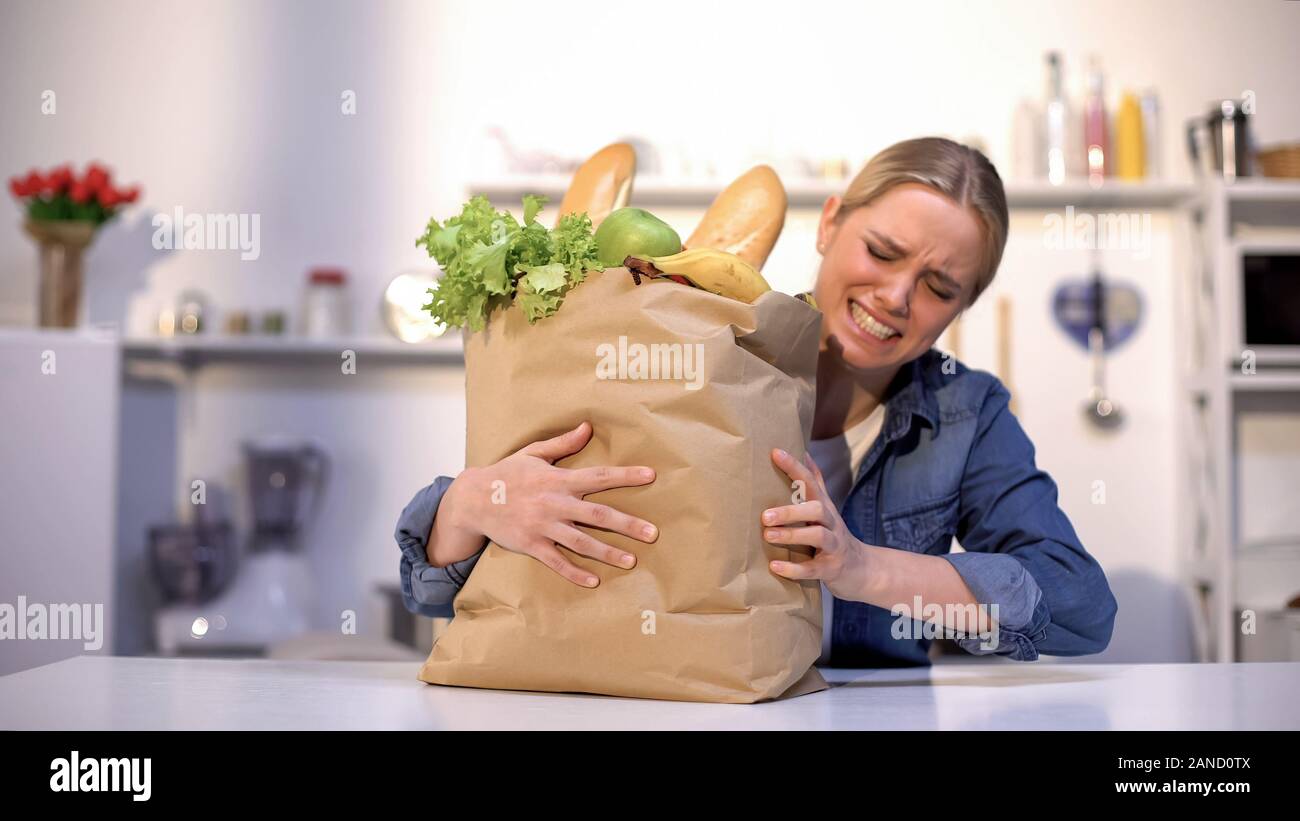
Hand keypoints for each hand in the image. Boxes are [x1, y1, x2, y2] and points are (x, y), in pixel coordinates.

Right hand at [435, 421, 657, 587]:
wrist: (473, 499)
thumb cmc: (507, 473)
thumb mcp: (533, 453)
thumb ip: (563, 444)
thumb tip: (588, 427)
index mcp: (558, 479)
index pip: (599, 476)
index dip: (626, 476)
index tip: (651, 476)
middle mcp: (554, 503)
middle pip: (597, 515)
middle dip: (627, 524)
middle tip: (653, 533)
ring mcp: (542, 526)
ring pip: (581, 542)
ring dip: (607, 552)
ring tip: (631, 560)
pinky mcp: (530, 545)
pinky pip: (556, 561)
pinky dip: (574, 572)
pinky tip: (594, 581)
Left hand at [762, 448, 873, 601]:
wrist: (861, 569)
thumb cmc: (833, 534)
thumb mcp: (826, 507)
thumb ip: (816, 483)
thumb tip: (804, 452)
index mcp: (825, 507)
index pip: (811, 482)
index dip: (794, 467)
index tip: (775, 453)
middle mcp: (831, 524)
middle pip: (817, 510)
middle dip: (791, 511)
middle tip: (764, 516)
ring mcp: (834, 547)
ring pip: (818, 536)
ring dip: (792, 535)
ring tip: (768, 536)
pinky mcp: (830, 569)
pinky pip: (813, 569)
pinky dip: (794, 569)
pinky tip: (775, 566)